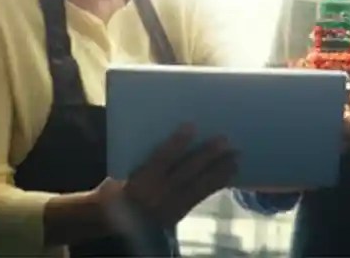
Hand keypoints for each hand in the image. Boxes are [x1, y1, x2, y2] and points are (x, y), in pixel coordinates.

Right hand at [101, 125, 238, 226]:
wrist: (113, 224)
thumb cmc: (118, 190)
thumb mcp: (123, 173)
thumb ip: (143, 159)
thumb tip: (169, 135)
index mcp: (141, 180)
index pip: (161, 158)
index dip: (177, 142)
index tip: (191, 125)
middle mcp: (158, 193)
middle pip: (186, 171)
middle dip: (207, 156)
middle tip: (225, 140)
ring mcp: (171, 205)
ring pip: (198, 185)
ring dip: (219, 171)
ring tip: (235, 157)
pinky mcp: (179, 213)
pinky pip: (200, 197)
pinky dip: (215, 185)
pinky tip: (228, 176)